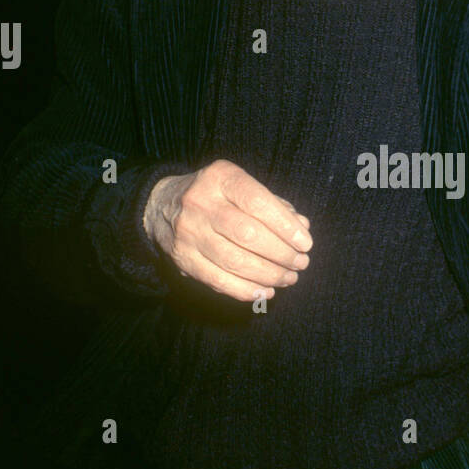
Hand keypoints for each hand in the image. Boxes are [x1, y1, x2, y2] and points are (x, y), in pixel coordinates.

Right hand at [143, 159, 311, 300]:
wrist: (163, 205)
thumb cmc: (217, 196)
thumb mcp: (242, 187)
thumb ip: (274, 205)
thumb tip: (302, 227)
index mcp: (220, 177)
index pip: (258, 202)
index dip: (286, 226)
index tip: (305, 243)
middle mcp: (200, 202)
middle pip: (248, 234)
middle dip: (281, 253)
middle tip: (300, 263)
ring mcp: (188, 232)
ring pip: (235, 261)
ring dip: (269, 274)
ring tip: (289, 278)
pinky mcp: (182, 259)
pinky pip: (218, 280)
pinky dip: (247, 290)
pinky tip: (266, 290)